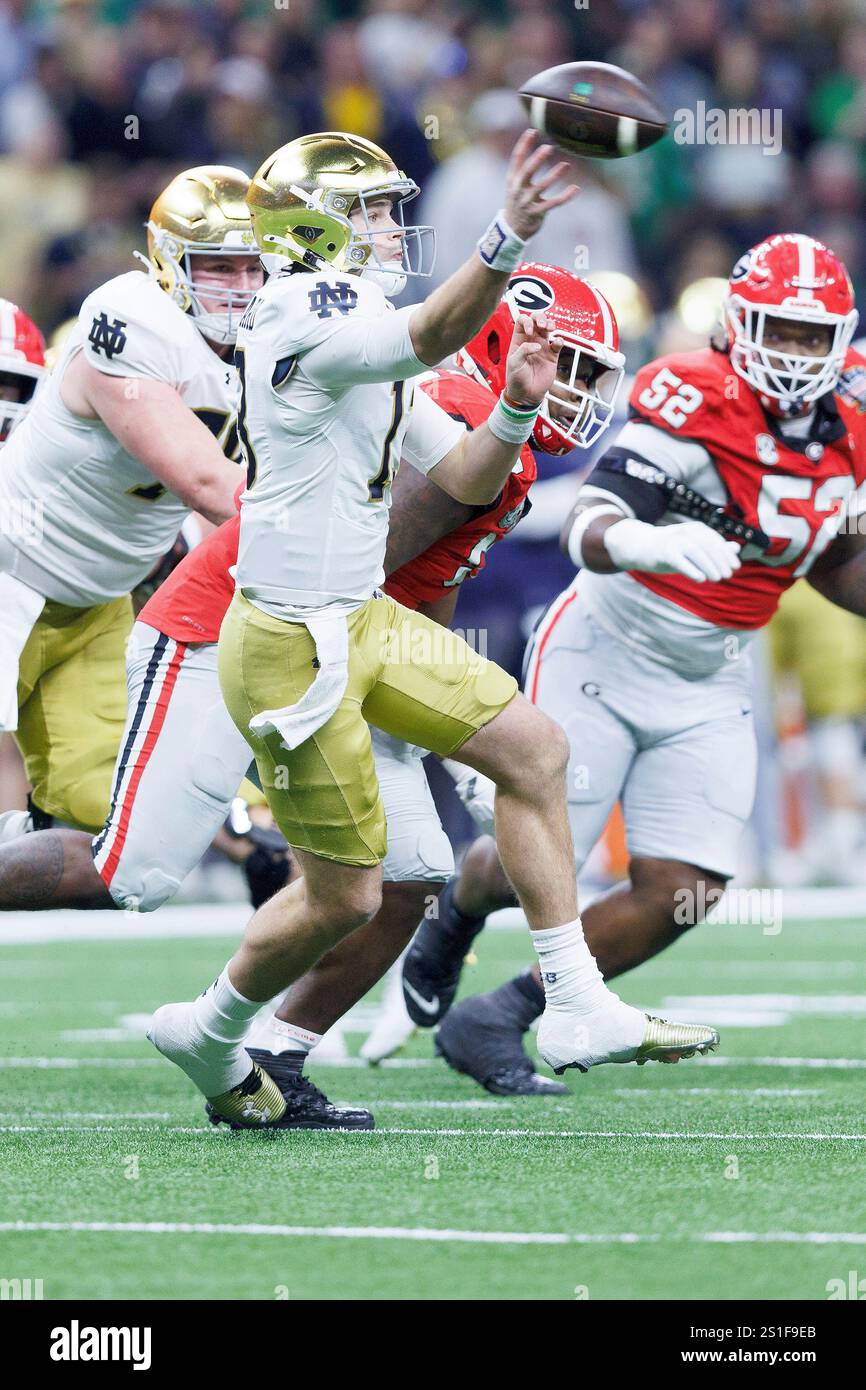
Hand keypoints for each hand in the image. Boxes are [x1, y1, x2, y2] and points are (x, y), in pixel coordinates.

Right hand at [503, 130, 577, 240]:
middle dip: (537, 159)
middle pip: (527, 171)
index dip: (524, 144)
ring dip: (554, 175)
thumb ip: (522, 167)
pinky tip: (576, 188)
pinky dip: (565, 196)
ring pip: (541, 187)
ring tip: (566, 165)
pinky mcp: (537, 213)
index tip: (533, 131)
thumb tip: (531, 141)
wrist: (512, 229)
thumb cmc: (517, 201)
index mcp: (512, 179)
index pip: (517, 159)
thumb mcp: (514, 184)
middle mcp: (518, 189)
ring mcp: (527, 202)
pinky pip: (553, 203)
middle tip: (549, 147)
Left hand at [504, 311, 562, 407]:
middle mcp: (531, 340)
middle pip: (536, 319)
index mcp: (519, 340)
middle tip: (542, 326)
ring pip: (548, 327)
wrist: (526, 395)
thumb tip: (538, 345)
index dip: (527, 321)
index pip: (522, 321)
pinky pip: (558, 343)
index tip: (529, 332)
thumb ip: (523, 351)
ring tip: (550, 329)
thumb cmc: (516, 379)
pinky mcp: (552, 356)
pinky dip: (559, 340)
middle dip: (540, 317)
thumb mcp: (514, 364)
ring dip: (551, 323)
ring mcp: (542, 347)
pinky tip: (557, 343)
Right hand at [604, 518, 742, 582]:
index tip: (735, 567)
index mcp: (696, 529)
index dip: (726, 554)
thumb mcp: (694, 546)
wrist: (641, 546)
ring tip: (718, 578)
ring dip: (709, 566)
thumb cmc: (671, 548)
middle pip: (708, 546)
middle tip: (727, 575)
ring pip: (696, 552)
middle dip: (720, 561)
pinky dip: (691, 569)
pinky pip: (679, 560)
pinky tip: (700, 579)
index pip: (715, 541)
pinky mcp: (663, 552)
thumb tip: (736, 549)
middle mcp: (686, 532)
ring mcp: (674, 541)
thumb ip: (714, 547)